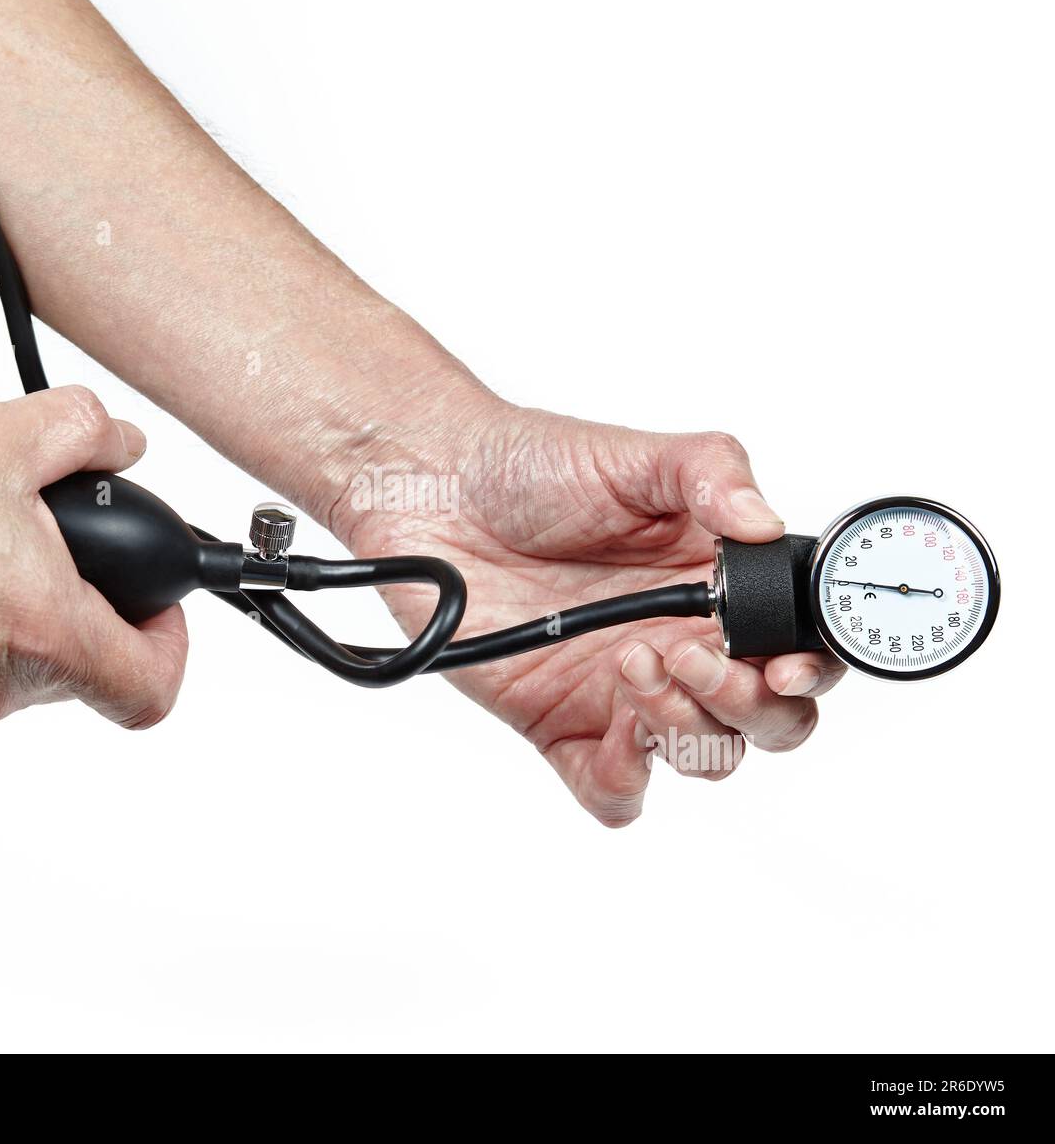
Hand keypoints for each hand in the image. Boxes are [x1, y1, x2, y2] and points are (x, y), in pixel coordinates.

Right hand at [0, 386, 186, 726]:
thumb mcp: (7, 435)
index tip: (160, 604)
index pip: (148, 691)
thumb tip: (121, 442)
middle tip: (76, 541)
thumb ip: (89, 434)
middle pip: (89, 669)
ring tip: (2, 531)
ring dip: (34, 603)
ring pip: (27, 662)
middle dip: (97, 604)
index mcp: (41, 635)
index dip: (171, 647)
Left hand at [331, 401, 844, 825]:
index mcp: (716, 587)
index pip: (797, 646)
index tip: (783, 662)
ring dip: (685, 726)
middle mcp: (681, 645)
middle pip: (767, 721)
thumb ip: (711, 472)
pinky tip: (612, 738)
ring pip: (702, 757)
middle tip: (689, 656)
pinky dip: (624, 785)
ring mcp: (622, 692)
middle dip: (748, 705)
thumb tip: (765, 518)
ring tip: (629, 660)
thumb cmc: (533, 465)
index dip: (809, 666)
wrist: (435, 488)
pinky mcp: (558, 722)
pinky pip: (610, 789)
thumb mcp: (634, 455)